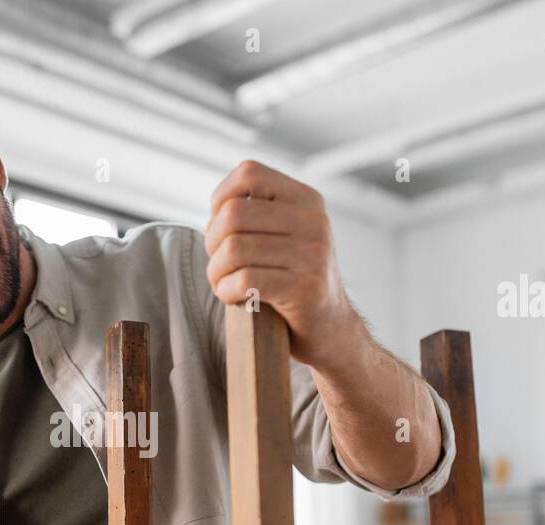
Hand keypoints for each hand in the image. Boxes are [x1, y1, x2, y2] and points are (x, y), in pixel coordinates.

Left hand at [204, 159, 366, 371]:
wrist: (331, 330)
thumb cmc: (294, 282)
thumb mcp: (285, 236)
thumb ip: (258, 214)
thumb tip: (216, 209)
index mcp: (307, 200)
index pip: (249, 173)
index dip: (220, 199)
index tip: (220, 228)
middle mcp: (314, 221)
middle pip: (233, 214)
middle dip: (212, 242)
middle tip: (219, 265)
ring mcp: (313, 254)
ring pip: (234, 249)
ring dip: (216, 273)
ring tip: (224, 284)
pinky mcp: (304, 288)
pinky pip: (245, 280)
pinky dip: (227, 291)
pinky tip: (235, 299)